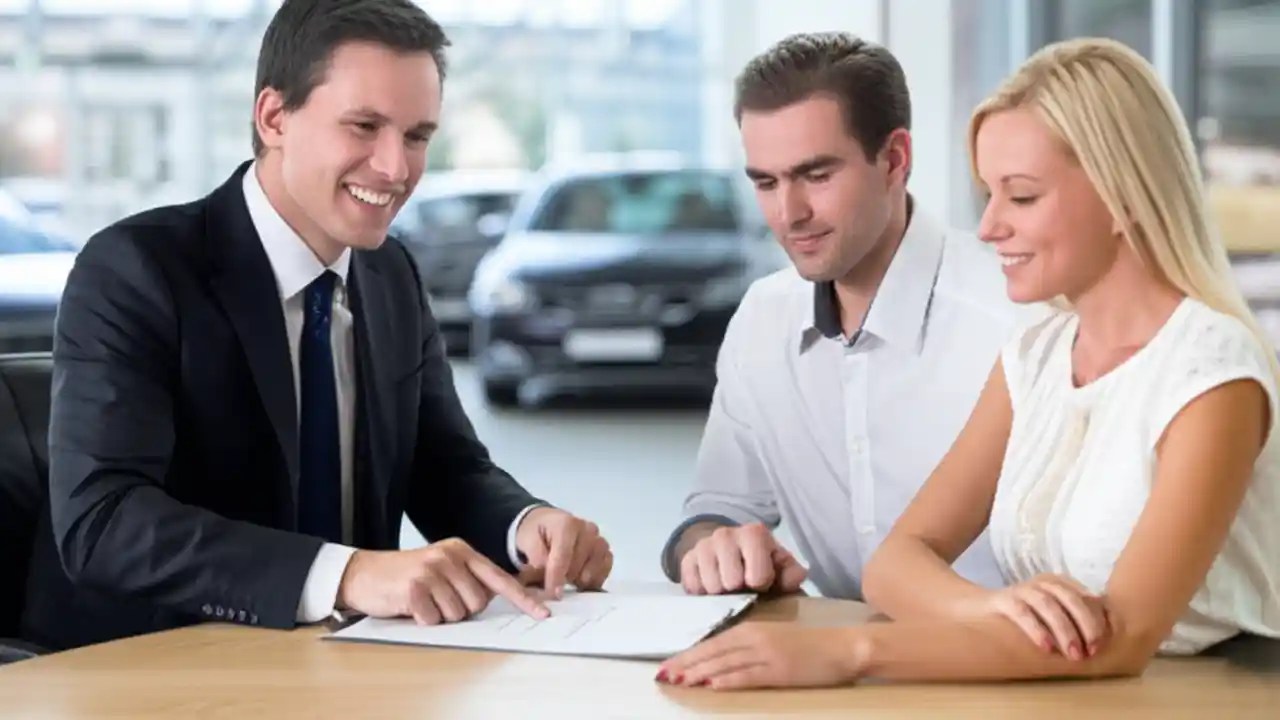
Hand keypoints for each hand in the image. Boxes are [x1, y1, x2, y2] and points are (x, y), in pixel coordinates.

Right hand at [336, 538, 548, 624]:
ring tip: (424, 601)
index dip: (522, 598)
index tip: (543, 612)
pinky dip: (423, 620)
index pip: (499, 578)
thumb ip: (469, 578)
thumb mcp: (442, 567)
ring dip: (440, 616)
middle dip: (461, 610)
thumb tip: (499, 598)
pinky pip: (434, 619)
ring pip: (457, 614)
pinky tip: (411, 606)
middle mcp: (450, 556)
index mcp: (462, 551)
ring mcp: (432, 570)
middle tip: (438, 599)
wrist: (365, 573)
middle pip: (478, 603)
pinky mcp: (415, 587)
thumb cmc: (408, 576)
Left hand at [515, 507, 612, 597]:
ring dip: (580, 579)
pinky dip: (594, 579)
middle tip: (553, 582)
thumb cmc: (536, 533)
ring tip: (567, 580)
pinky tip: (581, 581)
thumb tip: (551, 580)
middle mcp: (588, 530)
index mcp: (567, 524)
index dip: (557, 577)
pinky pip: (605, 570)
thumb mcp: (527, 541)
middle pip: (579, 565)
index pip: (563, 555)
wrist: (547, 524)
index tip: (552, 593)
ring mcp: (599, 540)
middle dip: (565, 578)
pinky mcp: (605, 552)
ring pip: (594, 569)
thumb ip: (537, 559)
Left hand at [657, 624, 862, 689]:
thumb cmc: (809, 644)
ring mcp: (766, 654)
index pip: (711, 643)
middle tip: (662, 675)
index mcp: (751, 629)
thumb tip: (720, 658)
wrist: (842, 647)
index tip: (667, 665)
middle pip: (712, 652)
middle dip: (685, 665)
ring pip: (724, 663)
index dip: (688, 655)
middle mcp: (754, 638)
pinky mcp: (779, 670)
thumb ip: (748, 644)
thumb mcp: (773, 638)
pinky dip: (727, 680)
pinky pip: (747, 675)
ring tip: (678, 682)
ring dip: (699, 673)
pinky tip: (711, 686)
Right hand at [680, 523, 806, 594]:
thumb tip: (795, 578)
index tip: (763, 583)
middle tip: (742, 587)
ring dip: (721, 594)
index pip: (757, 576)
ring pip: (711, 587)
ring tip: (728, 588)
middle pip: (730, 582)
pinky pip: (693, 588)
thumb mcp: (781, 566)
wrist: (730, 550)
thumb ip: (792, 573)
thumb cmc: (762, 562)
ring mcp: (702, 546)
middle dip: (739, 591)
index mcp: (753, 533)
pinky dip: (703, 594)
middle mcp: (725, 534)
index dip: (762, 585)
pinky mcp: (686, 560)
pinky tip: (712, 587)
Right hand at [982, 573, 1110, 658]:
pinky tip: (1046, 647)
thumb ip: (1073, 619)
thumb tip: (1102, 639)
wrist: (979, 610)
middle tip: (1092, 651)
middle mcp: (1041, 582)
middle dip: (1085, 625)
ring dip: (1064, 630)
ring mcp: (1021, 589)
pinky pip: (1022, 612)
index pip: (1084, 596)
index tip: (1102, 643)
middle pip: (1069, 598)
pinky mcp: (1003, 600)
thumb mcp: (1052, 615)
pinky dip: (1036, 629)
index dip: (1096, 619)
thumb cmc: (1025, 618)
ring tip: (1073, 654)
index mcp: (1057, 583)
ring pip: (1047, 605)